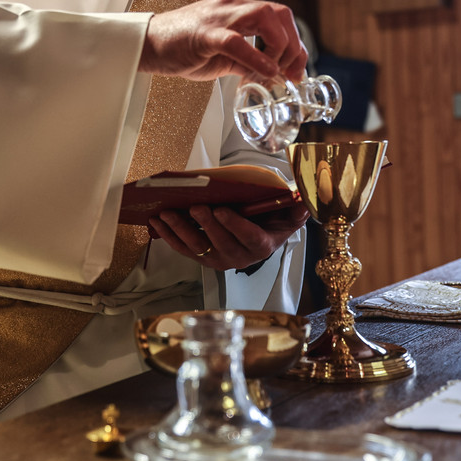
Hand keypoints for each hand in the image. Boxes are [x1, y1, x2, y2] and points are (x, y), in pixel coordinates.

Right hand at [139, 0, 307, 81]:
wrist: (148, 44)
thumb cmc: (182, 47)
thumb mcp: (224, 55)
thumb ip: (248, 61)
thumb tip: (272, 76)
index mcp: (239, 10)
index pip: (280, 16)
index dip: (296, 43)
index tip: (297, 69)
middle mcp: (233, 7)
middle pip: (280, 13)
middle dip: (292, 44)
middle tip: (289, 72)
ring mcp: (219, 17)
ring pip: (265, 18)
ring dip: (278, 47)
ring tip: (274, 71)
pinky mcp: (205, 33)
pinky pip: (238, 41)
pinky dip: (257, 57)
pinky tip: (265, 72)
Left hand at [150, 203, 309, 270]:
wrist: (260, 231)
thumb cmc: (271, 219)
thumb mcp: (288, 214)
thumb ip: (296, 209)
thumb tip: (304, 201)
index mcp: (262, 245)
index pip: (249, 237)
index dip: (235, 225)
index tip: (222, 210)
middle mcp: (240, 257)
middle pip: (221, 243)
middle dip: (206, 224)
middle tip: (195, 206)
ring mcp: (219, 259)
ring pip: (198, 247)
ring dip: (180, 230)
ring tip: (167, 214)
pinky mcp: (203, 257)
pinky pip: (184, 248)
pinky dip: (168, 236)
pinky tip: (157, 222)